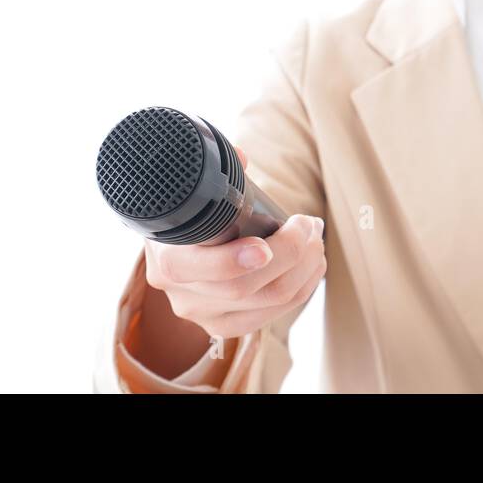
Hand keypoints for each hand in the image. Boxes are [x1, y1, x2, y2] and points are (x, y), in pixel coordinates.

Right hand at [143, 144, 326, 339]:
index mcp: (167, 260)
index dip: (233, 261)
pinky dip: (301, 289)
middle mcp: (182, 294)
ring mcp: (205, 314)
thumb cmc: (189, 212)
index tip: (265, 245)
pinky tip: (311, 265)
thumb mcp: (191, 190)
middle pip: (244, 286)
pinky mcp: (227, 325)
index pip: (198, 269)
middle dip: (290, 253)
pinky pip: (272, 315)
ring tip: (316, 240)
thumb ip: (213, 170)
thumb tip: (240, 158)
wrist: (174, 246)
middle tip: (308, 224)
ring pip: (267, 302)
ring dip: (304, 270)